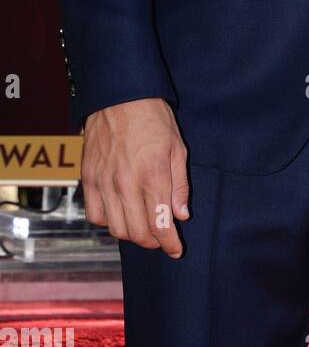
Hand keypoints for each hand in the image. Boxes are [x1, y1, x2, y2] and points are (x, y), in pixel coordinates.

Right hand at [81, 98, 188, 255]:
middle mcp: (127, 183)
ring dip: (132, 234)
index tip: (176, 250)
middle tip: (161, 237)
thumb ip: (180, 185)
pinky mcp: (89, 179)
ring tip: (142, 226)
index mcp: (153, 175)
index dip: (170, 244)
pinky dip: (108, 221)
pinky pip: (95, 215)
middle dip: (153, 242)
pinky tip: (120, 213)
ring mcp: (104, 182)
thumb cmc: (153, 118)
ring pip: (116, 229)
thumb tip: (181, 215)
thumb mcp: (178, 147)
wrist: (120, 96)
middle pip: (138, 233)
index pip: (160, 225)